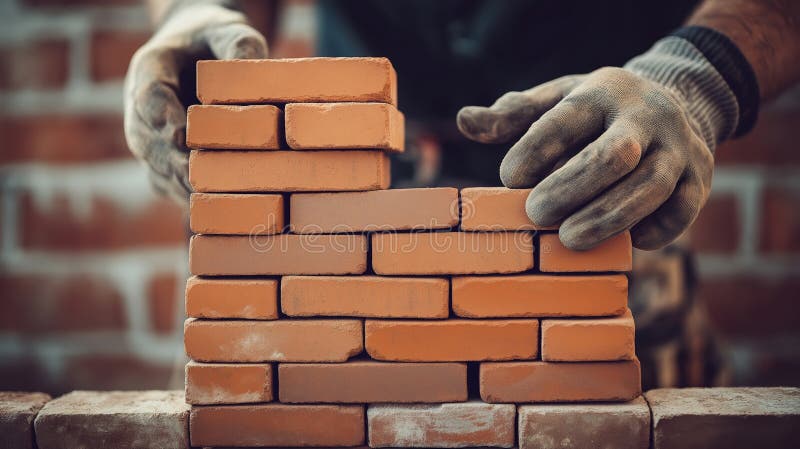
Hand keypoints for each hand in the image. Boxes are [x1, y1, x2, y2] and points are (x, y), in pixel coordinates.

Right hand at [124, 2, 266, 205]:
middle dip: (171, 162)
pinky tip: (216, 213)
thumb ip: (237, 43)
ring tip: (208, 202)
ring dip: (180, 187)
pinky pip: (171, 187)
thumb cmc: (214, 42)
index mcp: (150, 70)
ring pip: (157, 170)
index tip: (179, 134)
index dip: (160, 116)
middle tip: (196, 178)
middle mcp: (141, 110)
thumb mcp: (226, 31)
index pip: (148, 95)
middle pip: (147, 141)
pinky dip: (190, 200)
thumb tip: (252, 65)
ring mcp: (150, 141)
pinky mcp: (166, 166)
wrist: (199, 56)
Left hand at [457, 67, 713, 250]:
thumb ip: (512, 114)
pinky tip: (621, 243)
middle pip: (612, 155)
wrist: (676, 103)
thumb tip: (464, 120)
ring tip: (569, 240)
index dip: (534, 150)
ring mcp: (679, 148)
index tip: (508, 179)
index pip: (566, 120)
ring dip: (606, 218)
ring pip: (648, 187)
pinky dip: (651, 231)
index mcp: (603, 92)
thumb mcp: (558, 100)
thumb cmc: (597, 113)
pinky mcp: (700, 180)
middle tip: (535, 215)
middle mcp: (647, 116)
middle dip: (571, 189)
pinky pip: (678, 212)